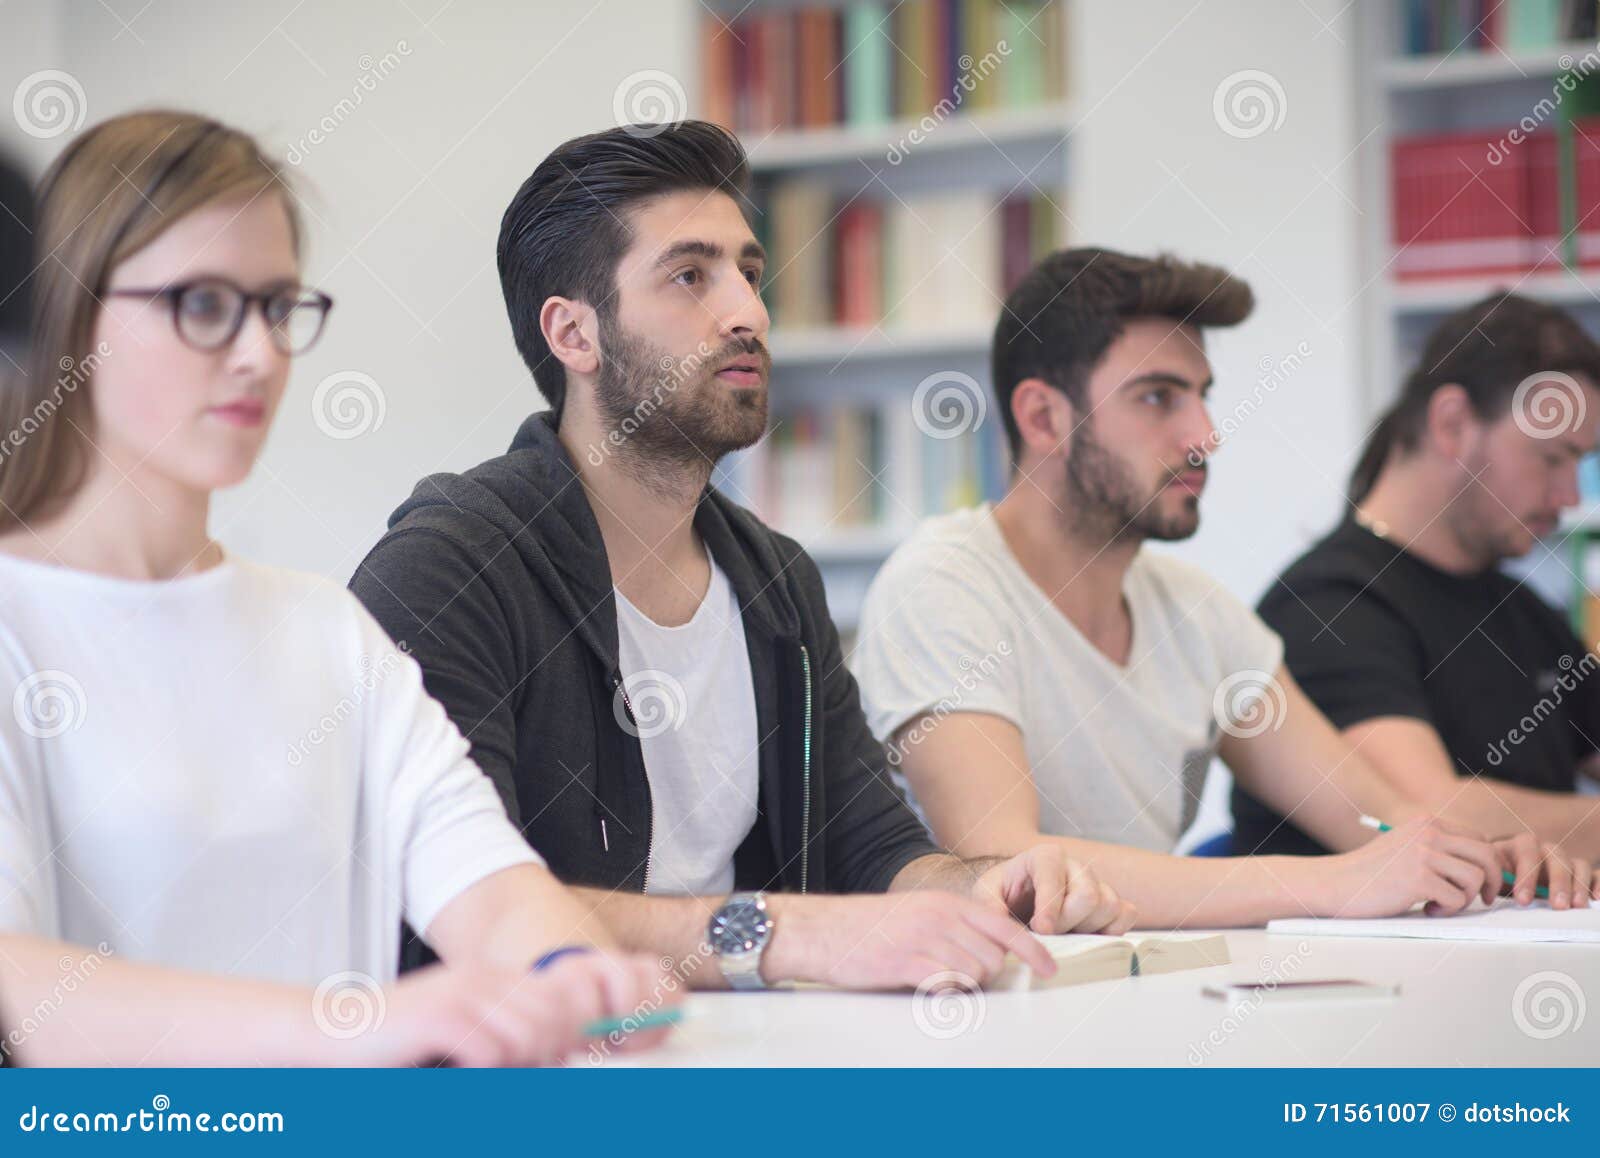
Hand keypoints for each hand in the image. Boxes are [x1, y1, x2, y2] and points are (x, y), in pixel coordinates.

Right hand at [339, 953, 677, 1066]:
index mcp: (492, 976)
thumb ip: (505, 1038)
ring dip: (517, 1068)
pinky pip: (493, 1052)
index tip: (559, 1062)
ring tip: (485, 1076)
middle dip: (547, 1056)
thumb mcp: (460, 1032)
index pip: (560, 997)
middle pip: (555, 1017)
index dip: (570, 1035)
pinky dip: (487, 1073)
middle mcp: (484, 977)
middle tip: (513, 1074)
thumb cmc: (396, 1043)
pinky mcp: (442, 1018)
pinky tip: (463, 1074)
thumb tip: (556, 1060)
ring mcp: (464, 994)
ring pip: (531, 1035)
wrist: (330, 1035)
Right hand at [764, 891, 1056, 989]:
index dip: (1033, 951)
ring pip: (973, 974)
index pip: (1004, 926)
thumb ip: (952, 926)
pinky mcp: (904, 963)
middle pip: (993, 957)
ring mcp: (922, 939)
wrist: (820, 930)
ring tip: (937, 983)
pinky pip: (945, 984)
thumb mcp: (916, 913)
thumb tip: (987, 952)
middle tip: (960, 980)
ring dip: (964, 988)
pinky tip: (926, 988)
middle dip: (987, 977)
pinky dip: (944, 993)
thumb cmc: (866, 927)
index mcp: (946, 902)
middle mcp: (939, 917)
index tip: (1049, 969)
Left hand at [970, 844, 1136, 934]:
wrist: (1019, 897)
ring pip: (1109, 906)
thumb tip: (1001, 927)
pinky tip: (1086, 934)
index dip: (1050, 906)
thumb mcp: (986, 894)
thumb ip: (989, 906)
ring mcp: (1096, 883)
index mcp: (1045, 856)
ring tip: (1062, 932)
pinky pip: (1127, 914)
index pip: (1055, 877)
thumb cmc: (1004, 893)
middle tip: (1047, 933)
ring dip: (1087, 928)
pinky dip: (1112, 929)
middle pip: (1089, 895)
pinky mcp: (1111, 902)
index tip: (1042, 930)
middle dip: (1068, 922)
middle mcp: (1075, 866)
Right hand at [1325, 816, 1507, 917]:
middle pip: (1487, 855)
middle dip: (1493, 881)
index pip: (1479, 840)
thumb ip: (1437, 848)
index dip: (1487, 865)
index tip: (1480, 886)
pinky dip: (1447, 910)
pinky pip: (1457, 899)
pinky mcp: (1418, 879)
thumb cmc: (1370, 873)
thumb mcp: (1405, 847)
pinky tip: (1426, 909)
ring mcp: (1423, 854)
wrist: (1335, 884)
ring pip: (1475, 878)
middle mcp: (1428, 833)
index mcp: (1426, 823)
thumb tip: (1481, 866)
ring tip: (1440, 904)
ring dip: (1465, 898)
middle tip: (1485, 899)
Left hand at [1492, 832, 1598, 908]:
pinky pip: (1594, 874)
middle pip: (1556, 857)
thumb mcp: (1491, 874)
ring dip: (1579, 885)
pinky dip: (1597, 883)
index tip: (1523, 901)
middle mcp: (1545, 849)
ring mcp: (1564, 860)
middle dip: (1558, 882)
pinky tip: (1597, 898)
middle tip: (1558, 906)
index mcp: (1520, 845)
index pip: (1527, 852)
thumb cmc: (1498, 875)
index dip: (1526, 876)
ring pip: (1578, 864)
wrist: (1504, 874)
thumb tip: (1486, 895)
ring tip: (1577, 906)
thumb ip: (1491, 879)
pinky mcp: (1579, 873)